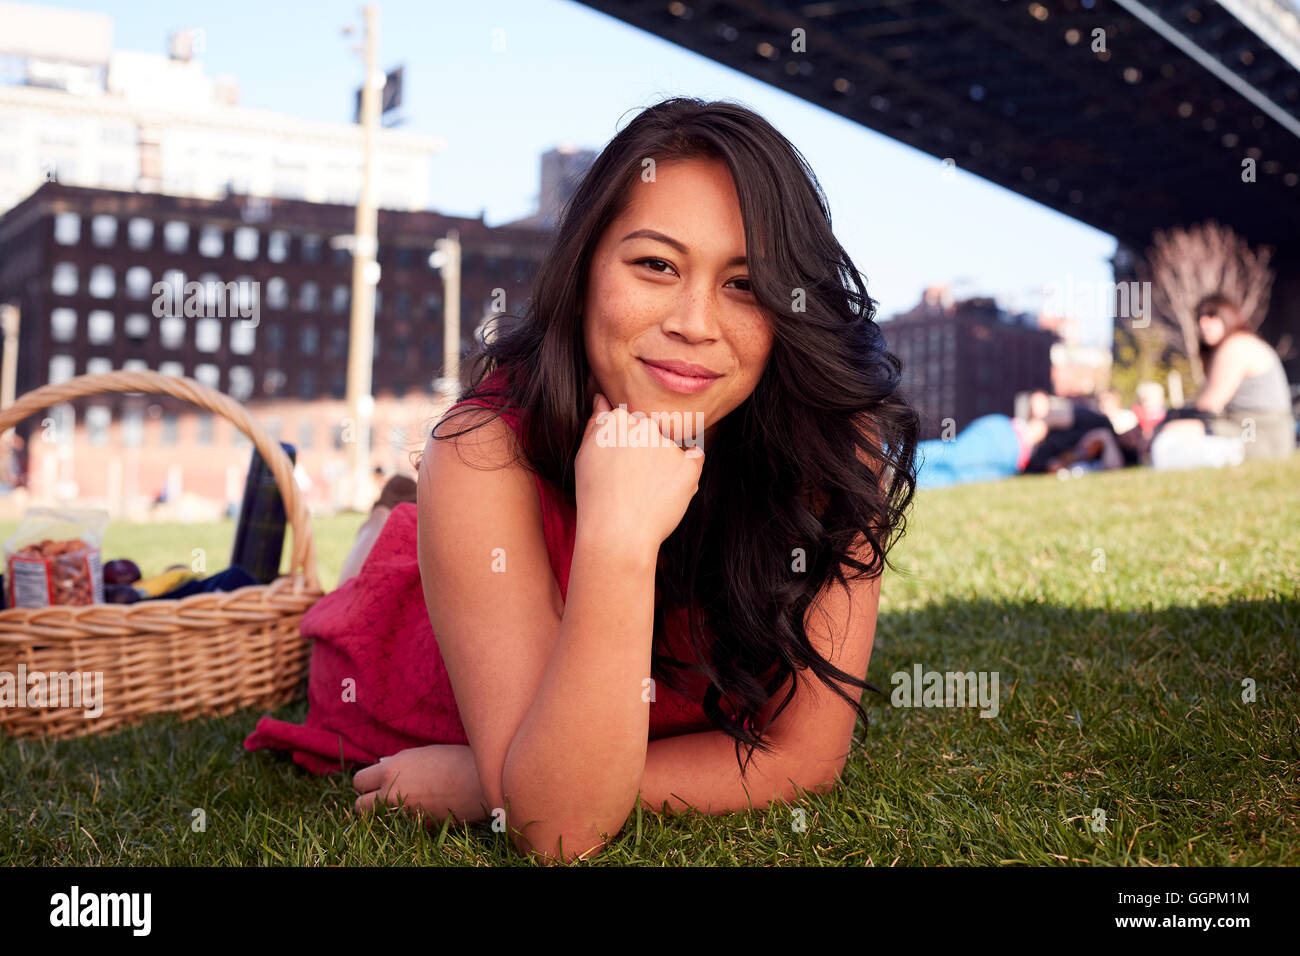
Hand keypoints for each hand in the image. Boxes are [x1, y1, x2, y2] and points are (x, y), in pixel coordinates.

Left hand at [353, 744, 488, 826]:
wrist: (480, 780)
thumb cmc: (454, 760)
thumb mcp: (421, 754)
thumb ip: (397, 763)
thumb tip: (381, 767)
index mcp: (391, 770)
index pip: (358, 781)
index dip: (366, 783)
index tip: (376, 783)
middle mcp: (393, 793)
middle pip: (359, 806)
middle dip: (367, 803)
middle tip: (383, 798)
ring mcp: (405, 813)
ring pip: (379, 820)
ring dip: (386, 814)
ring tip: (405, 803)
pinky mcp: (419, 827)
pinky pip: (404, 825)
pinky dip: (410, 820)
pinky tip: (425, 808)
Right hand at [574, 393, 705, 556]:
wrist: (617, 535)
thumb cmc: (596, 499)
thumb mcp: (585, 456)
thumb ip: (596, 423)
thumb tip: (602, 399)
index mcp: (617, 421)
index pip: (630, 421)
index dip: (626, 445)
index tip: (621, 467)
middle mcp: (643, 426)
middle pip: (651, 432)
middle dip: (646, 450)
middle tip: (633, 482)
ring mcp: (667, 445)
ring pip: (671, 447)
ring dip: (665, 463)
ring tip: (647, 492)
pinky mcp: (688, 465)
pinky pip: (695, 458)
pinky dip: (687, 471)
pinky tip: (669, 489)